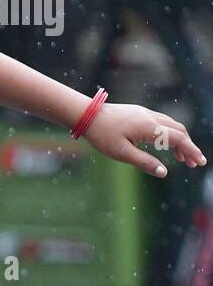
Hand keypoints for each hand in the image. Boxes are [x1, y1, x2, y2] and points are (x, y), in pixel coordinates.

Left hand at [83, 103, 205, 175]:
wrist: (86, 114)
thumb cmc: (101, 135)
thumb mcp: (121, 153)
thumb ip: (144, 162)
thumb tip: (164, 172)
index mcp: (149, 127)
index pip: (179, 138)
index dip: (191, 151)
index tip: (199, 162)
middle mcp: (151, 117)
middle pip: (179, 130)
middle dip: (188, 147)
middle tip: (193, 163)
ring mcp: (145, 113)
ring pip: (171, 125)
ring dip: (180, 140)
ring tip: (181, 158)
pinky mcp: (138, 112)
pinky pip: (161, 122)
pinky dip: (169, 133)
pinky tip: (165, 144)